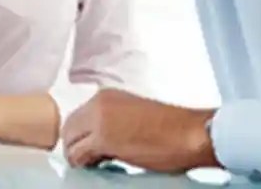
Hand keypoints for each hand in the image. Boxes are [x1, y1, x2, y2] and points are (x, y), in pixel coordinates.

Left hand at [62, 89, 216, 173]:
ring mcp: (99, 119)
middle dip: (74, 143)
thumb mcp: (134, 115)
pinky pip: (78, 154)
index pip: (77, 116)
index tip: (86, 146)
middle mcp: (98, 103)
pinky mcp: (103, 138)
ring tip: (92, 163)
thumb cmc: (173, 128)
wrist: (191, 133)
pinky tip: (95, 165)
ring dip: (77, 154)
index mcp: (106, 96)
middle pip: (69, 127)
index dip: (79, 134)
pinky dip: (82, 162)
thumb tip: (98, 140)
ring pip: (69, 140)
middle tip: (86, 158)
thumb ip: (112, 120)